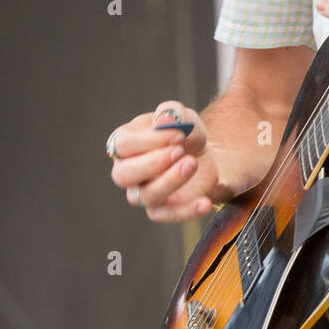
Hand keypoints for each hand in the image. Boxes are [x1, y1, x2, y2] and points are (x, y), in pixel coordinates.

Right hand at [107, 101, 220, 222]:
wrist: (202, 155)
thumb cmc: (184, 133)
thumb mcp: (184, 117)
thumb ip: (173, 113)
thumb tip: (164, 121)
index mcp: (125, 144)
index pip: (123, 144)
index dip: (149, 140)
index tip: (178, 135)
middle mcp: (127, 171)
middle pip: (124, 174)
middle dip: (153, 163)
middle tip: (180, 151)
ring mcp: (142, 192)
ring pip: (146, 196)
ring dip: (170, 181)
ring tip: (192, 164)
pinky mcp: (162, 209)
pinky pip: (168, 215)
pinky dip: (187, 211)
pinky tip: (205, 202)